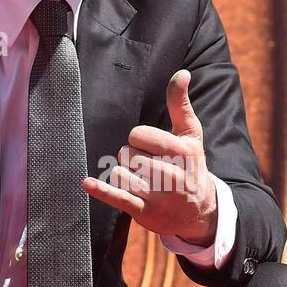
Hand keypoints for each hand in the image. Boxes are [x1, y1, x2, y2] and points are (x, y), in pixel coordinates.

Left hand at [83, 69, 217, 243]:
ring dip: (124, 174)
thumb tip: (182, 73)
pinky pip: (119, 199)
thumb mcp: (191, 135)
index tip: (153, 148)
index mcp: (183, 152)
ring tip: (141, 179)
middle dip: (132, 157)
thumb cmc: (191, 166)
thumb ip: (180, 105)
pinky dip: (102, 190)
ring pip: (121, 173)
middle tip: (149, 166)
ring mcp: (159, 196)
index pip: (139, 135)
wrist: (199, 213)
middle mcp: (174, 175)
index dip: (140, 139)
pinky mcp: (146, 213)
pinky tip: (87, 183)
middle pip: (128, 154)